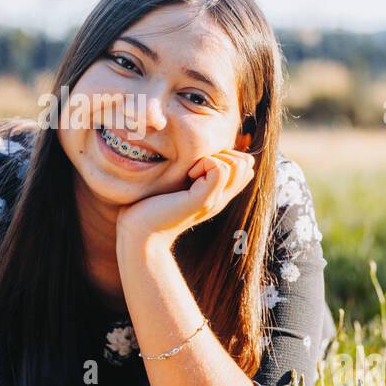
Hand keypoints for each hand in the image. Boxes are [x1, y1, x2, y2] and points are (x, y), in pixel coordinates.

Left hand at [115, 148, 255, 249]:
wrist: (139, 233)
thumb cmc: (150, 207)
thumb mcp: (177, 184)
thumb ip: (192, 172)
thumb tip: (201, 152)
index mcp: (218, 194)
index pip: (246, 166)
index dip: (227, 155)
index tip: (198, 165)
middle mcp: (221, 198)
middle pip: (246, 162)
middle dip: (221, 153)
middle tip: (194, 168)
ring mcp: (215, 200)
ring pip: (238, 163)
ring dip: (212, 158)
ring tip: (190, 173)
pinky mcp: (203, 201)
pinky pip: (221, 168)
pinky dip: (203, 163)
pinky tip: (187, 176)